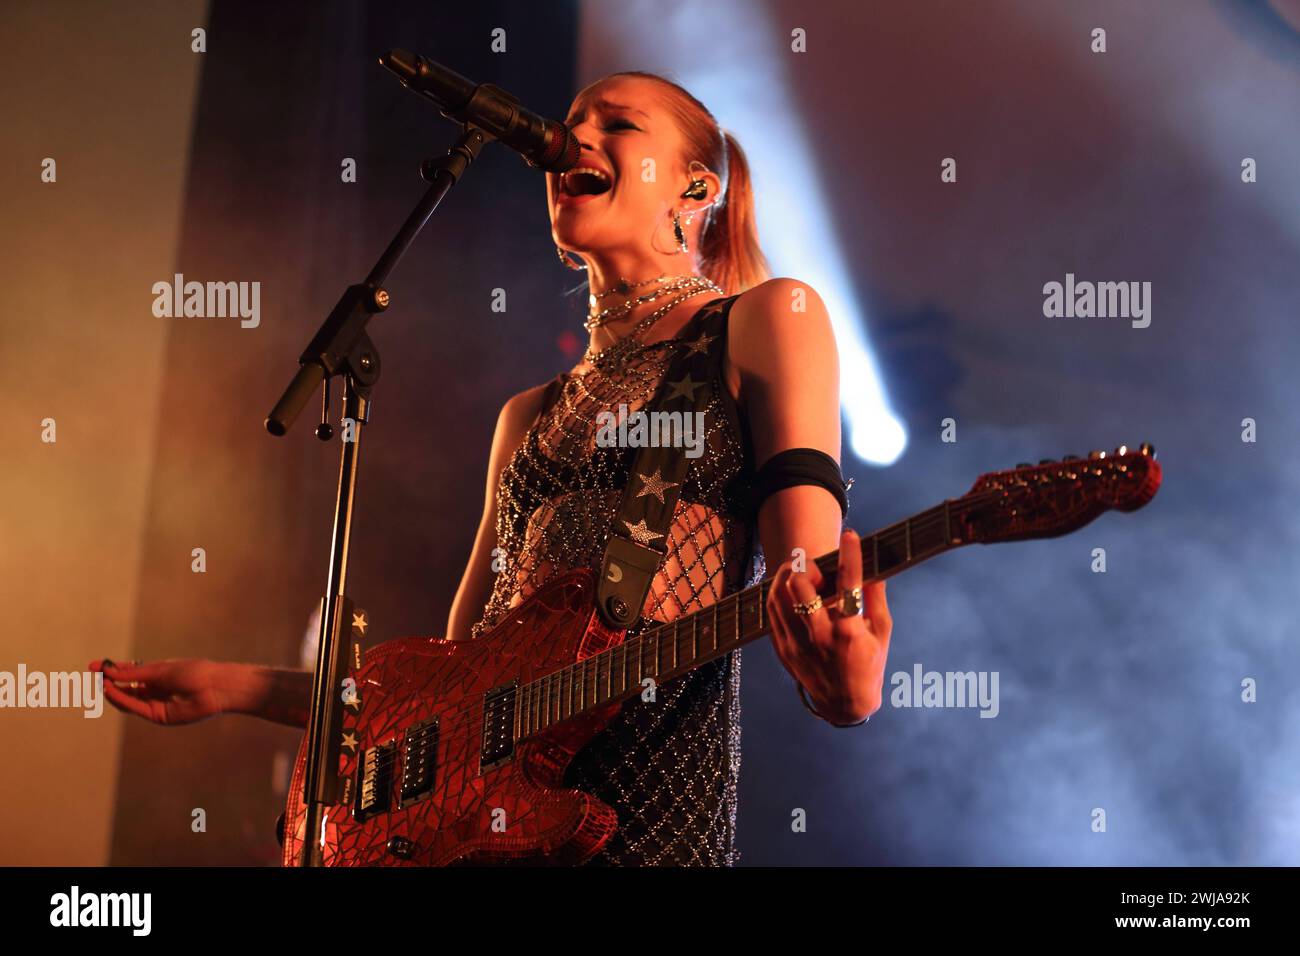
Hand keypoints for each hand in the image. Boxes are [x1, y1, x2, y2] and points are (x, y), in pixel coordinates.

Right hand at [89, 658, 229, 725]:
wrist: (214, 686)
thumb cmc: (194, 672)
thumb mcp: (160, 670)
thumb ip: (134, 674)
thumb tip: (109, 671)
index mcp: (158, 675)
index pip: (130, 674)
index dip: (112, 670)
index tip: (94, 666)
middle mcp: (155, 690)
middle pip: (126, 688)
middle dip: (109, 682)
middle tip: (93, 675)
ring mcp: (156, 703)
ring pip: (128, 700)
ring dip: (113, 692)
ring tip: (101, 683)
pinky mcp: (159, 716)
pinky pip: (136, 708)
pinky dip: (122, 699)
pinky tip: (111, 690)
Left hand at [766, 528, 891, 724]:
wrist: (844, 704)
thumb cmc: (869, 665)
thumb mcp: (882, 634)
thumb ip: (876, 599)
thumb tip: (876, 568)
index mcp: (849, 633)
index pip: (848, 584)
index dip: (850, 555)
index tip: (851, 536)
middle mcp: (819, 637)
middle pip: (799, 586)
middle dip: (807, 565)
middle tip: (817, 565)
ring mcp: (797, 643)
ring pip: (779, 596)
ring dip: (788, 575)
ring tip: (802, 573)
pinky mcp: (783, 648)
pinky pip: (771, 612)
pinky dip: (778, 593)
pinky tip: (790, 589)